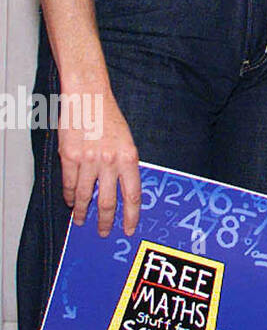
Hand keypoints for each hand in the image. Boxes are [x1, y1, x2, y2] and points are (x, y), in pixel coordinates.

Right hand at [60, 90, 139, 236]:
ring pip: (85, 197)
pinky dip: (69, 197)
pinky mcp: (69, 158)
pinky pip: (69, 185)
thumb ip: (125, 164)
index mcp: (129, 157)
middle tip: (104, 232)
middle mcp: (109, 161)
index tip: (130, 228)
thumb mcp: (127, 141)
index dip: (131, 215)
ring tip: (81, 221)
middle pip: (108, 201)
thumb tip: (123, 189)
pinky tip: (70, 203)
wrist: (89, 97)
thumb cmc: (108, 117)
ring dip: (83, 212)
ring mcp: (88, 161)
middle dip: (106, 221)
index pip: (132, 194)